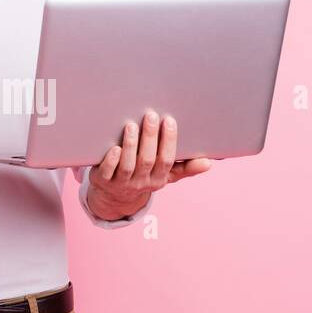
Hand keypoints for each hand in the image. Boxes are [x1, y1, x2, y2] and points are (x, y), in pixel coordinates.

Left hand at [86, 110, 213, 219]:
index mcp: (159, 179)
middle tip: (150, 115)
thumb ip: (185, 168)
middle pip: (147, 160)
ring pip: (128, 165)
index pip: (166, 160)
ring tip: (131, 125)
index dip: (168, 141)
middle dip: (150, 137)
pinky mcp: (103, 182)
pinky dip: (111, 160)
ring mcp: (121, 183)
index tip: (169, 120)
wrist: (115, 197)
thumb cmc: (144, 177)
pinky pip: (107, 172)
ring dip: (130, 144)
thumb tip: (208, 163)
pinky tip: (113, 147)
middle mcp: (141, 183)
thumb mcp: (165, 176)